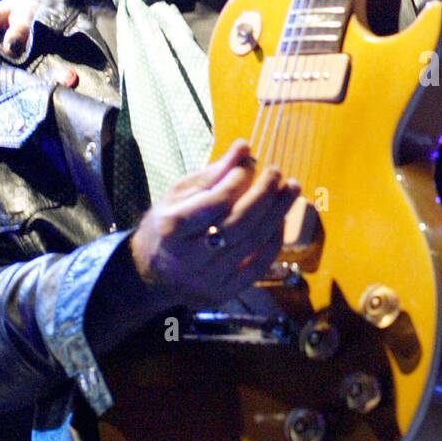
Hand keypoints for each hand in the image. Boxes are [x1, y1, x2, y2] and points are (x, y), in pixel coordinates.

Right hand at [129, 139, 301, 306]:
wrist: (151, 275)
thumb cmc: (166, 226)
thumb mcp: (179, 195)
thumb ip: (213, 173)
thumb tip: (245, 147)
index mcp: (172, 228)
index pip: (215, 202)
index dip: (238, 180)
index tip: (251, 164)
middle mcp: (189, 257)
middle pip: (238, 223)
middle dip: (264, 195)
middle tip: (278, 172)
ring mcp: (208, 278)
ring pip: (252, 243)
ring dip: (277, 214)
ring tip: (290, 190)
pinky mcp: (224, 292)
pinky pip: (258, 266)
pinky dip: (273, 241)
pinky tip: (280, 220)